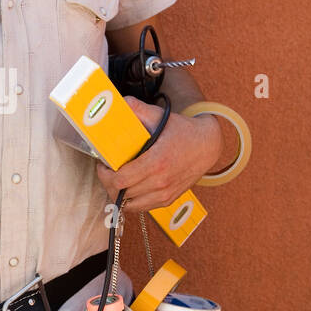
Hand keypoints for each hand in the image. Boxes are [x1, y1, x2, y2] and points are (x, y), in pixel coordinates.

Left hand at [95, 98, 220, 214]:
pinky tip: (129, 187)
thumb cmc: (182, 131)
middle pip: (121, 193)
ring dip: (118, 193)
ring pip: (129, 204)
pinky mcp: (167, 200)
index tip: (103, 164)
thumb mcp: (159, 115)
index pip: (120, 179)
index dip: (105, 174)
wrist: (207, 146)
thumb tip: (119, 103)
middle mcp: (161, 181)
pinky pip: (141, 207)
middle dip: (108, 182)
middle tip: (107, 171)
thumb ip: (137, 109)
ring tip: (116, 179)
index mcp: (156, 162)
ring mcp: (165, 193)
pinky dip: (131, 200)